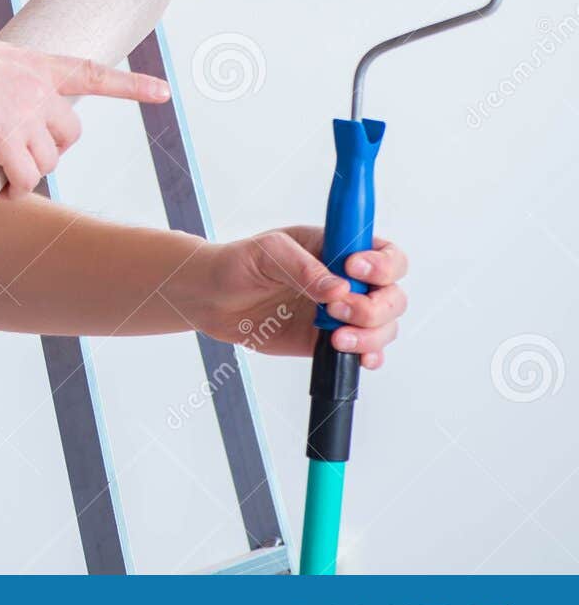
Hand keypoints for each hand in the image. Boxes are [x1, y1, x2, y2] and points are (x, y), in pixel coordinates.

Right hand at [0, 27, 171, 200]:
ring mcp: (24, 115)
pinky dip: (14, 191)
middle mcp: (38, 90)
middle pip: (70, 135)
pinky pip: (24, 181)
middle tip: (17, 156)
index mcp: (35, 64)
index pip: (93, 75)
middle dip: (50, 151)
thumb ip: (2, 83)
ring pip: (47, 163)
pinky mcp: (5, 141)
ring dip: (26, 173)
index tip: (164, 92)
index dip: (131, 86)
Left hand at [189, 225, 408, 368]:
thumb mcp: (265, 253)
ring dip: (370, 334)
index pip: (383, 252)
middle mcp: (346, 281)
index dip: (382, 263)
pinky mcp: (331, 339)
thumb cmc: (237, 264)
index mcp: (335, 248)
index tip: (354, 270)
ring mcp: (341, 312)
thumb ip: (302, 267)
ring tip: (335, 336)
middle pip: (392, 294)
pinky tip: (357, 356)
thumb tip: (339, 288)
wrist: (212, 299)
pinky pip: (366, 350)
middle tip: (336, 309)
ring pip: (384, 325)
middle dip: (375, 306)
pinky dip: (369, 355)